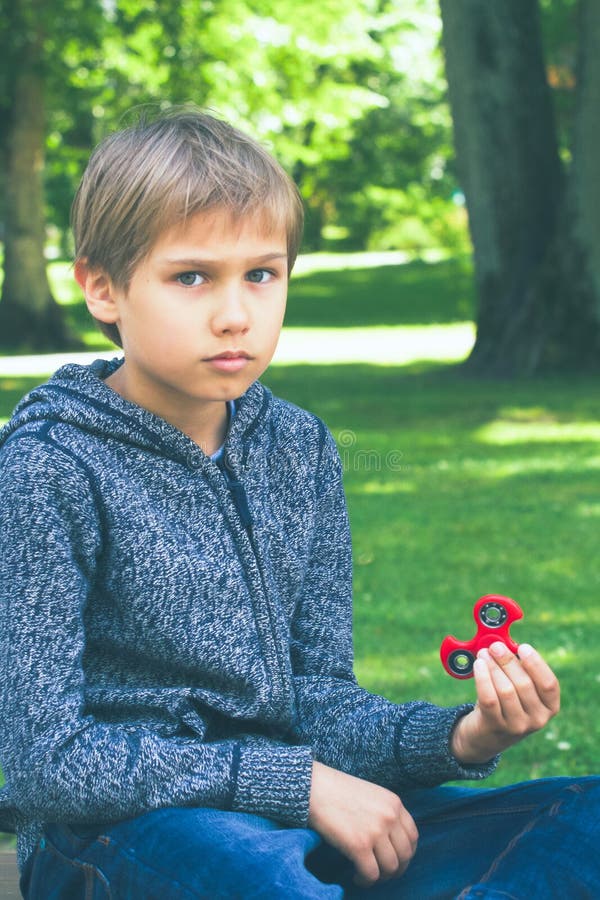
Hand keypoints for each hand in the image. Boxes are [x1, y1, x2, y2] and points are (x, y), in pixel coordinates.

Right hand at [308, 760, 417, 886]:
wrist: (313, 786)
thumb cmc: (337, 791)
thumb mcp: (371, 795)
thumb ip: (385, 813)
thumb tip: (391, 843)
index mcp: (394, 803)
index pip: (413, 836)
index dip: (405, 854)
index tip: (395, 860)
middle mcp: (389, 816)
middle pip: (405, 855)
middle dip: (395, 869)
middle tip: (381, 872)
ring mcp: (375, 831)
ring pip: (390, 868)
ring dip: (380, 877)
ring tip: (366, 874)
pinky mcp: (359, 845)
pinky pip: (371, 874)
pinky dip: (365, 881)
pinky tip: (355, 876)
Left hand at [451, 642, 559, 763]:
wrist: (485, 736)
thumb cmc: (504, 703)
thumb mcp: (518, 689)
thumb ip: (518, 670)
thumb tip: (504, 645)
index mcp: (549, 707)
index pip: (549, 684)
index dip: (536, 664)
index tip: (522, 647)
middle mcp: (538, 719)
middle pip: (524, 684)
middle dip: (508, 661)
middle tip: (495, 646)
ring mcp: (517, 726)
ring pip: (505, 690)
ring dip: (493, 667)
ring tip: (483, 654)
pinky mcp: (496, 727)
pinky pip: (489, 698)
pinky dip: (482, 678)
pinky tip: (478, 665)